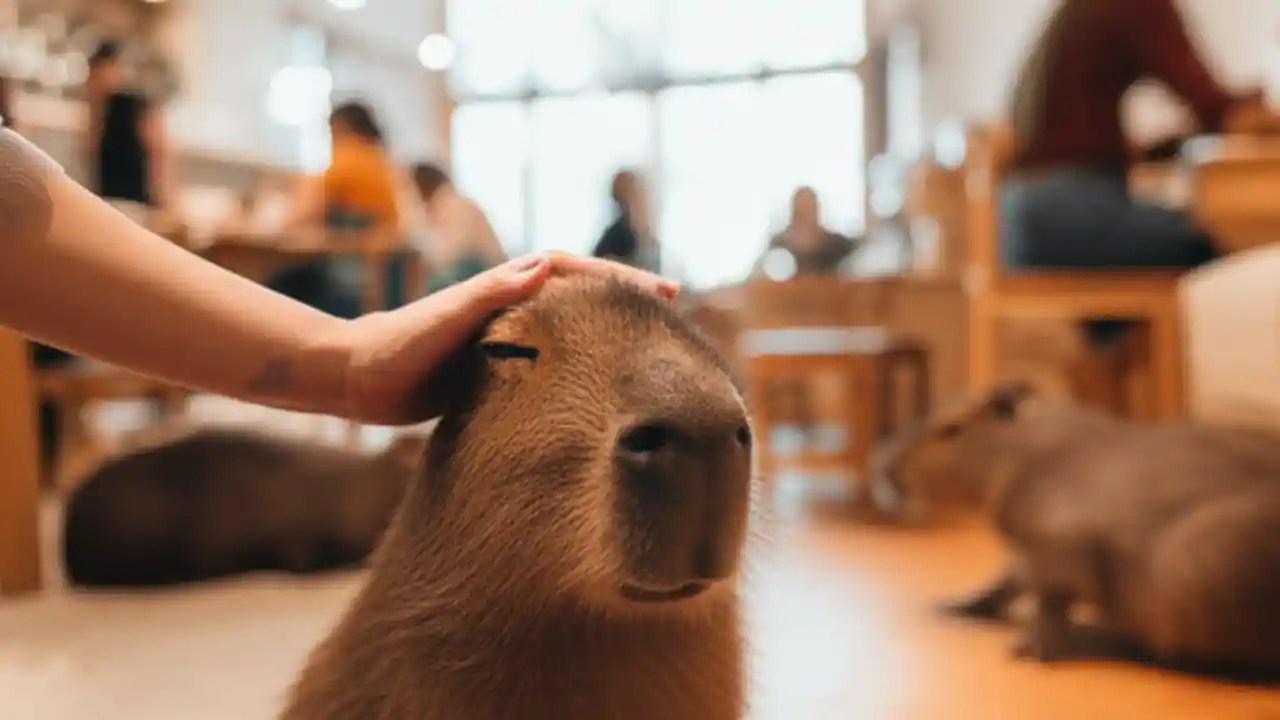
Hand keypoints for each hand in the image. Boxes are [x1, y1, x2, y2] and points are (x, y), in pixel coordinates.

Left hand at [334, 254, 677, 423]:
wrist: (352, 378)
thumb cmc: (394, 348)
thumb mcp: (444, 320)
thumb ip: (490, 292)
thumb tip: (542, 265)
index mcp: (501, 290)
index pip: (572, 272)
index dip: (617, 280)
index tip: (661, 291)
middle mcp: (506, 307)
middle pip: (577, 294)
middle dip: (622, 297)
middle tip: (670, 308)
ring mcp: (500, 337)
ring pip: (566, 326)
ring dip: (603, 328)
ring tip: (645, 342)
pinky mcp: (490, 368)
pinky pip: (547, 359)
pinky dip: (576, 361)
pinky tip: (593, 382)